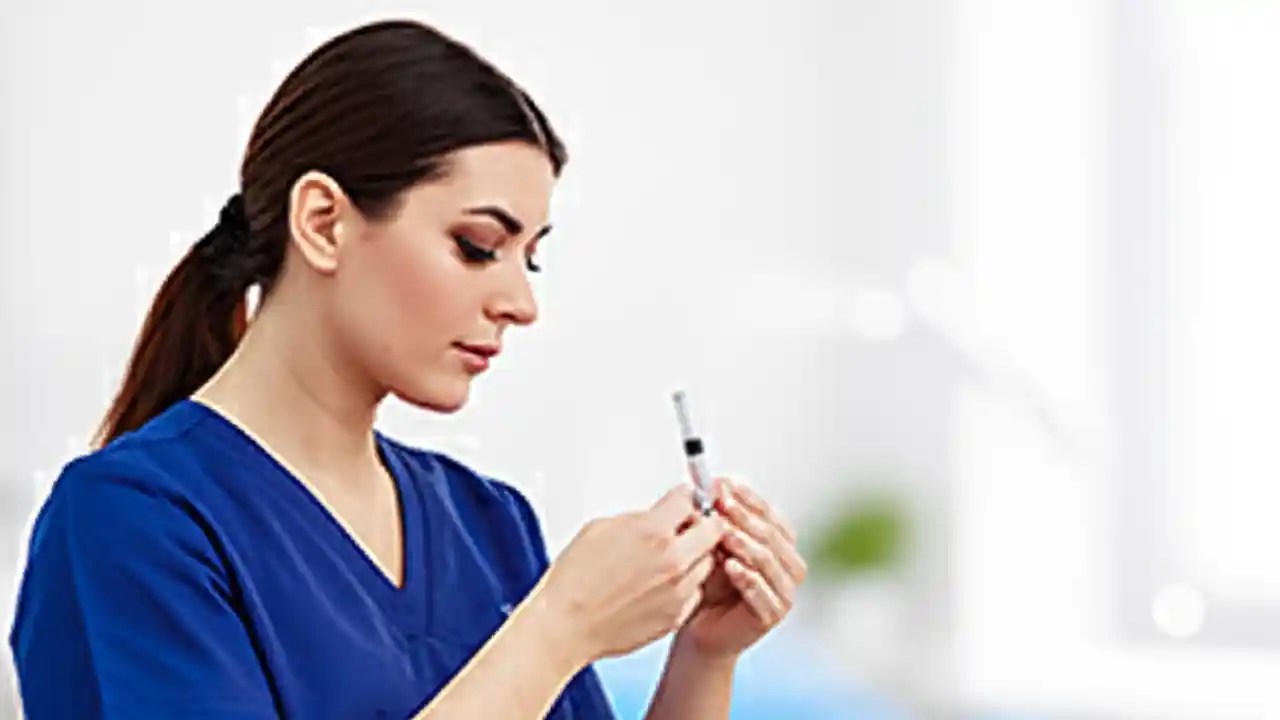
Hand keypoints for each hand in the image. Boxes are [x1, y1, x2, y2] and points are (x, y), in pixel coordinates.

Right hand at [539, 486, 727, 663]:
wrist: (566, 625)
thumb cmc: (575, 580)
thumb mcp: (601, 528)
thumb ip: (639, 518)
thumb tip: (657, 514)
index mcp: (653, 532)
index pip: (690, 500)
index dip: (685, 498)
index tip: (683, 500)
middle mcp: (673, 560)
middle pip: (713, 530)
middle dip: (701, 523)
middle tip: (687, 525)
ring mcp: (678, 590)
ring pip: (708, 562)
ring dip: (695, 555)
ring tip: (669, 558)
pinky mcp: (676, 615)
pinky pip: (695, 591)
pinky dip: (686, 584)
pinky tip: (663, 583)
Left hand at [677, 477, 806, 658]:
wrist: (701, 627)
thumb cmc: (709, 583)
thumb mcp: (714, 544)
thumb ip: (720, 518)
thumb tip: (717, 482)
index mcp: (782, 544)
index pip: (770, 514)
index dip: (747, 498)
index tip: (723, 484)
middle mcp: (790, 565)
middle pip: (770, 534)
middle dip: (743, 516)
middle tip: (720, 504)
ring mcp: (785, 591)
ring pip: (767, 560)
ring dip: (744, 543)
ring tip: (722, 533)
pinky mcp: (773, 615)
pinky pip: (762, 592)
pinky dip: (746, 577)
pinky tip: (730, 567)